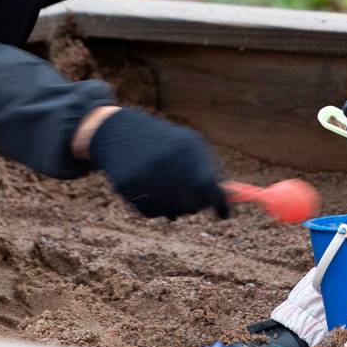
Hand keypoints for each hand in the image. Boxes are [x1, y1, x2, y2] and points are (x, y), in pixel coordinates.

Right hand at [86, 108, 229, 218]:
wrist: (120, 132)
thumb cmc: (164, 143)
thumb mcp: (188, 146)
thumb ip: (209, 171)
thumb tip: (226, 200)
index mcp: (186, 149)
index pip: (209, 186)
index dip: (220, 205)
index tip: (223, 215)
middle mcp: (165, 163)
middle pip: (192, 205)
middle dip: (195, 205)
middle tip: (191, 198)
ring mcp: (144, 175)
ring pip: (171, 213)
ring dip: (174, 207)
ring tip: (166, 187)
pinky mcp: (126, 186)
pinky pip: (150, 213)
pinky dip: (153, 207)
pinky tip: (148, 188)